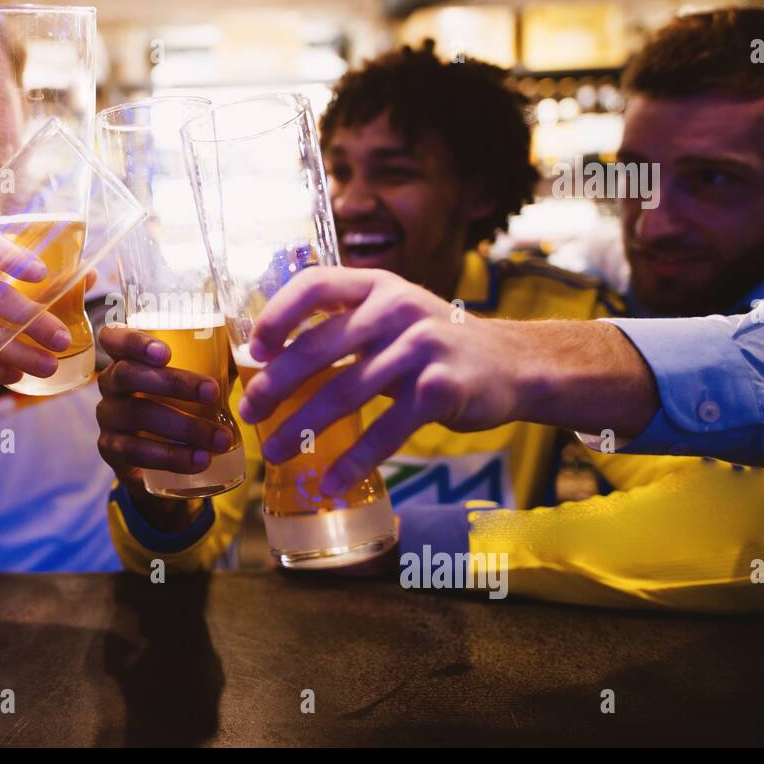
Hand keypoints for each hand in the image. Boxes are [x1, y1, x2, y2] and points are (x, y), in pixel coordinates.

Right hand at [95, 325, 235, 531]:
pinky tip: (200, 460)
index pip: (113, 338)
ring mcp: (108, 419)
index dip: (133, 341)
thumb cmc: (184, 405)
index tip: (166, 353)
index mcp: (127, 357)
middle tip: (212, 392)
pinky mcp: (112, 452)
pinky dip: (171, 457)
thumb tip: (254, 338)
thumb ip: (219, 359)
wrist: (165, 462)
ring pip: (137, 416)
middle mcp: (110, 385)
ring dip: (182, 427)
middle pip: (128, 375)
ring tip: (220, 439)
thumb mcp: (199, 379)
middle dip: (173, 383)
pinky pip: (137, 453)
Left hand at [239, 267, 656, 495]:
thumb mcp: (392, 318)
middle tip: (250, 412)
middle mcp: (398, 308)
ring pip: (347, 391)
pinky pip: (388, 429)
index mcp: (378, 286)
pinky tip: (332, 479)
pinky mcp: (444, 389)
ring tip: (276, 452)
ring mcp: (423, 347)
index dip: (279, 314)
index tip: (254, 349)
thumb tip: (268, 366)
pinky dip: (355, 459)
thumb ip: (342, 330)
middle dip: (277, 383)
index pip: (316, 284)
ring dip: (304, 427)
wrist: (514, 364)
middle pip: (321, 345)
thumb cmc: (433, 346)